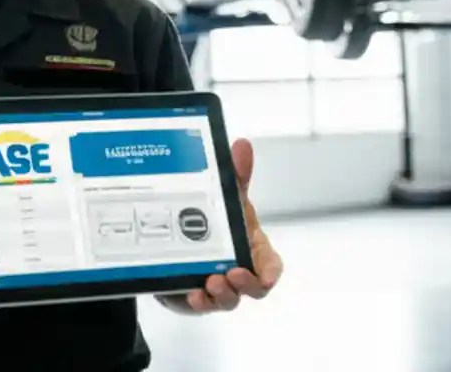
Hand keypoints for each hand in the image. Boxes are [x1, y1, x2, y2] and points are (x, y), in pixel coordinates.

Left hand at [160, 139, 282, 313]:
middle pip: (252, 288)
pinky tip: (191, 293)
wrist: (179, 236)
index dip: (271, 272)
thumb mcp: (225, 196)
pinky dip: (198, 302)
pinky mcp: (195, 295)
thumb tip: (242, 144)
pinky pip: (200, 305)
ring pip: (227, 300)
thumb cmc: (216, 220)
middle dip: (246, 285)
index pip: (270, 265)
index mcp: (252, 248)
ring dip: (222, 295)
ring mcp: (217, 286)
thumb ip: (236, 174)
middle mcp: (239, 271)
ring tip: (209, 284)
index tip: (268, 276)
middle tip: (232, 274)